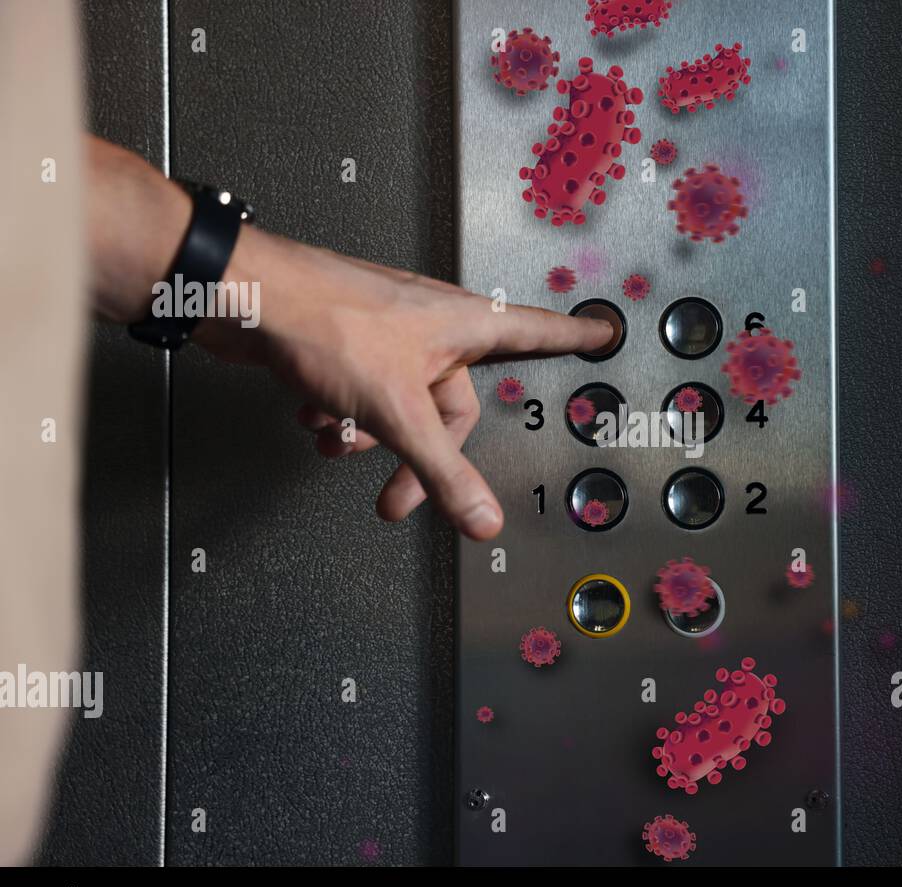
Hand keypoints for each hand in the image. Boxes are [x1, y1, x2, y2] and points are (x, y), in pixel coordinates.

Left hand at [192, 226, 613, 538]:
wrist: (242, 296)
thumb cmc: (323, 320)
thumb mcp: (398, 413)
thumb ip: (443, 472)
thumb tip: (483, 519)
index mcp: (463, 325)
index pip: (538, 333)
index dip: (574, 336)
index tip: (603, 332)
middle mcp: (430, 324)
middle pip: (454, 402)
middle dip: (422, 454)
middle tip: (400, 498)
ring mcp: (387, 332)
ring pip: (402, 402)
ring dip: (370, 436)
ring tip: (340, 444)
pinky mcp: (347, 342)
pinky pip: (363, 392)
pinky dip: (340, 415)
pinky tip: (316, 420)